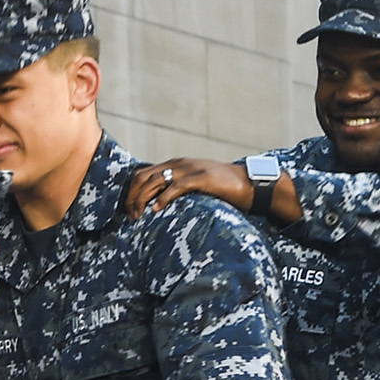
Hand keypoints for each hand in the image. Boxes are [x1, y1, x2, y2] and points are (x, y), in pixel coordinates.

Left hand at [126, 157, 262, 219]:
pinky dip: (162, 198)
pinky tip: (156, 209)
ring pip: (155, 180)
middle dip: (132, 196)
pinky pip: (176, 186)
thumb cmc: (221, 189)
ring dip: (142, 199)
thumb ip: (177, 188)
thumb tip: (158, 204)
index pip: (143, 174)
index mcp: (175, 165)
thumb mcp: (194, 185)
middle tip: (131, 215)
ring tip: (139, 215)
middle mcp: (179, 164)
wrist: (248, 183)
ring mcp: (191, 169)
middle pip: (144, 177)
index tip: (130, 210)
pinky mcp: (202, 178)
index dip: (132, 192)